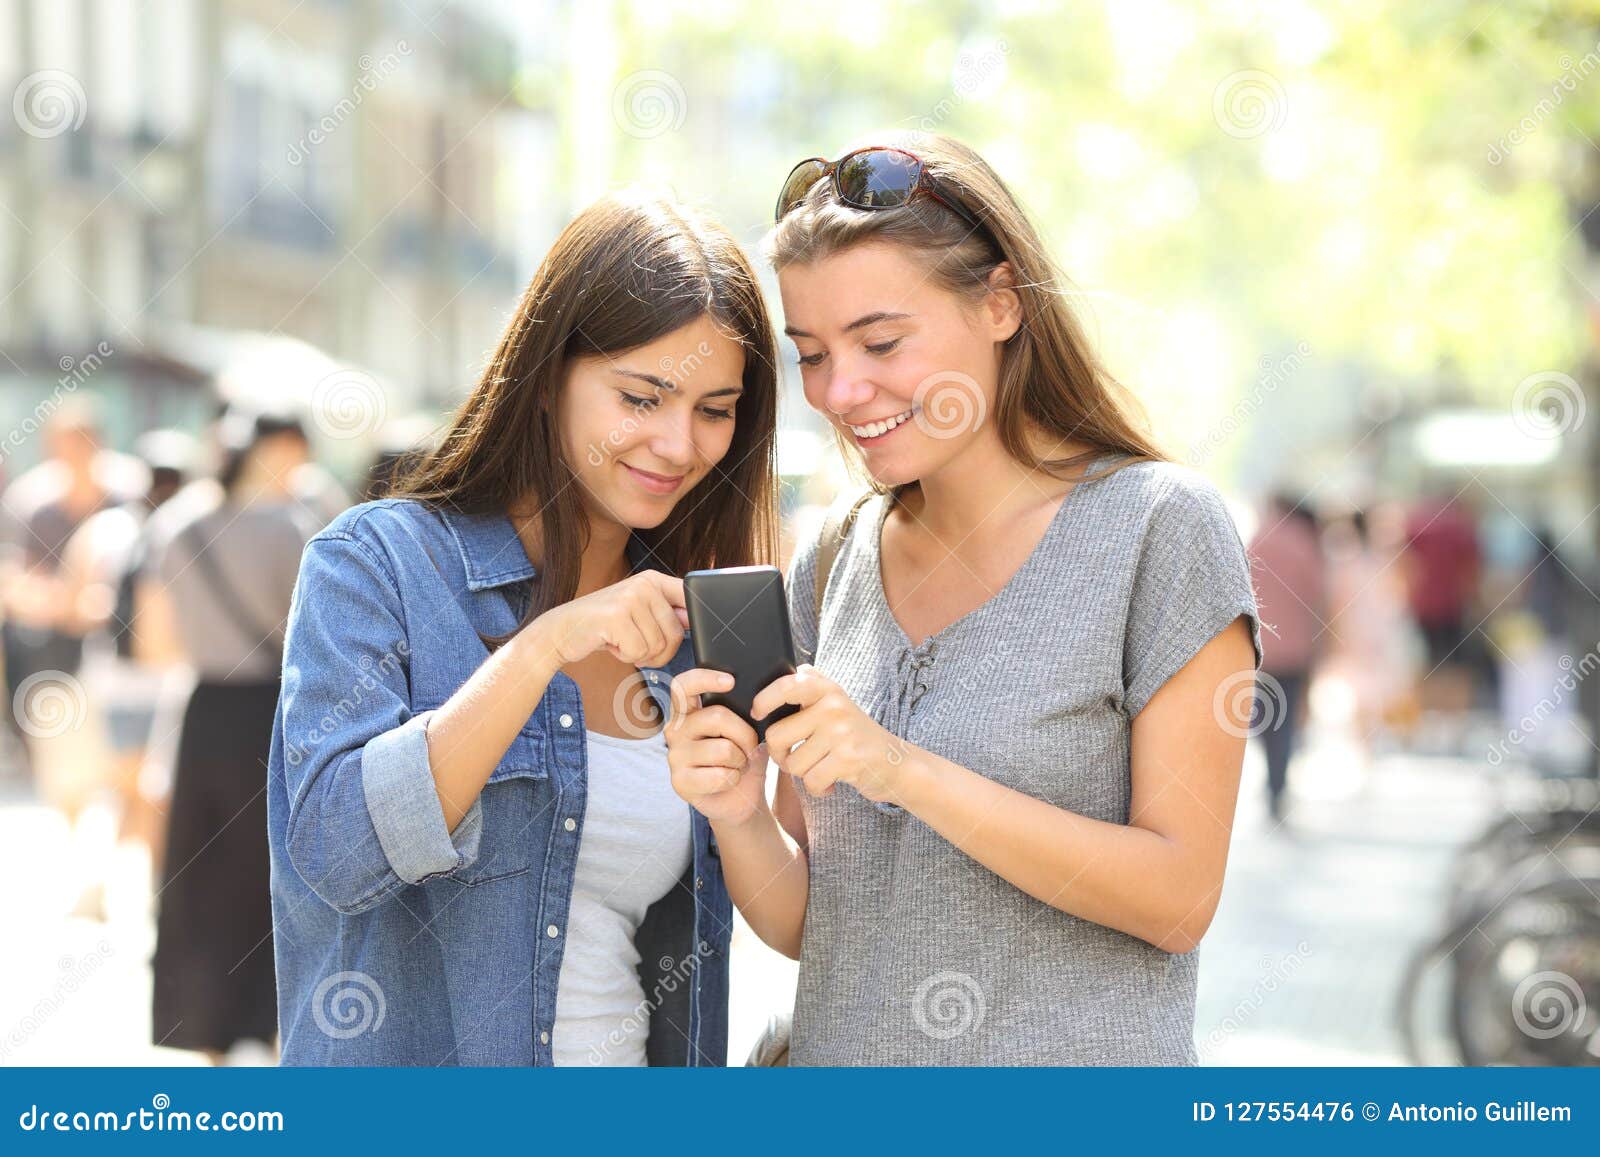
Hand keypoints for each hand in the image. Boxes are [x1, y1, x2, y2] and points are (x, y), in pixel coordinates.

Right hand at [533, 570, 687, 668]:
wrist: (561, 630)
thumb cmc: (604, 626)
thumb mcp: (637, 612)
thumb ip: (665, 613)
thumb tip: (695, 620)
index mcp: (653, 579)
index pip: (689, 598)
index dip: (693, 621)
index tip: (682, 631)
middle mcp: (644, 584)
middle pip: (676, 633)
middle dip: (659, 651)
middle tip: (635, 645)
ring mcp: (630, 598)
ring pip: (657, 646)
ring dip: (639, 654)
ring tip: (619, 640)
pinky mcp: (616, 617)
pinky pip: (639, 652)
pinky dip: (624, 657)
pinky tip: (610, 644)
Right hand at [666, 668, 769, 825]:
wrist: (742, 798)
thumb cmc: (744, 756)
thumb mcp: (748, 729)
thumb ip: (745, 710)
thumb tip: (759, 696)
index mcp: (688, 711)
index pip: (684, 685)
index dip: (704, 678)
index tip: (730, 681)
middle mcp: (675, 729)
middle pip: (716, 717)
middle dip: (745, 733)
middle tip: (750, 746)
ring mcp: (674, 756)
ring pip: (723, 749)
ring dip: (741, 760)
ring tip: (737, 765)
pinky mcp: (680, 782)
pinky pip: (719, 775)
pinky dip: (734, 779)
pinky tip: (729, 781)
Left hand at [753, 665, 908, 802]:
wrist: (896, 763)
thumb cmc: (857, 735)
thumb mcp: (839, 704)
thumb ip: (816, 687)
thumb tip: (797, 667)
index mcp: (828, 690)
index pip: (787, 685)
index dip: (764, 699)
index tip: (757, 713)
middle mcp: (834, 706)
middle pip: (777, 735)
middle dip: (780, 755)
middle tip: (794, 758)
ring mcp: (842, 732)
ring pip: (793, 763)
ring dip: (803, 774)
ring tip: (821, 768)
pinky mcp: (848, 759)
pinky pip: (811, 781)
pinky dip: (818, 788)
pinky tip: (831, 782)